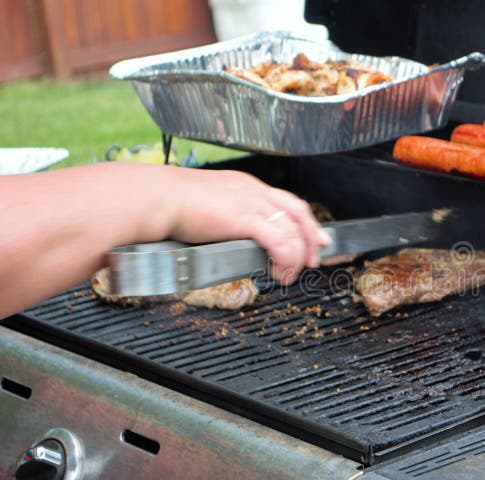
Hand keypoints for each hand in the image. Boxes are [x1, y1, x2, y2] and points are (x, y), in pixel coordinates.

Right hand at [163, 167, 329, 284]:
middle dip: (311, 238)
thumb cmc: (166, 204)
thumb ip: (219, 217)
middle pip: (298, 213)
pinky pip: (279, 241)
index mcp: (245, 185)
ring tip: (289, 274)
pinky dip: (286, 258)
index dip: (304, 222)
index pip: (286, 202)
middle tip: (314, 259)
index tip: (315, 238)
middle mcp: (253, 191)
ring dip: (297, 255)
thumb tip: (220, 234)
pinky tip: (279, 272)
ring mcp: (251, 203)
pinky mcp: (244, 219)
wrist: (153, 199)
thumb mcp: (203, 205)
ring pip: (292, 229)